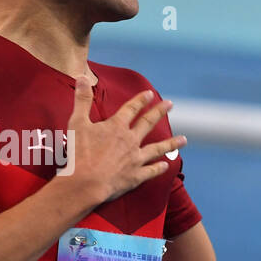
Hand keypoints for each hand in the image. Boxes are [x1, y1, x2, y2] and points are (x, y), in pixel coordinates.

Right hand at [62, 77, 186, 205]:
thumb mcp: (77, 122)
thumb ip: (82, 99)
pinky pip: (150, 171)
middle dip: (159, 112)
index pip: (131, 108)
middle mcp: (130, 140)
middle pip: (147, 123)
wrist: (85, 183)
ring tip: (184, 139)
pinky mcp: (135, 176)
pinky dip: (159, 168)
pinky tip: (166, 165)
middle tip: (170, 104)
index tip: (149, 94)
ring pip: (157, 149)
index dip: (140, 100)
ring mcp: (135, 159)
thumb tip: (82, 77)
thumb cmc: (79, 153)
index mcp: (116, 127)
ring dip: (171, 143)